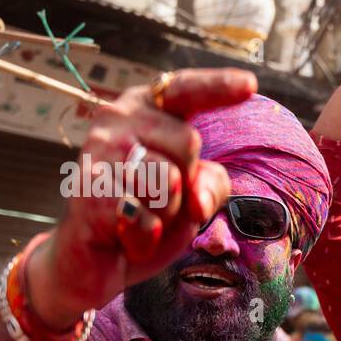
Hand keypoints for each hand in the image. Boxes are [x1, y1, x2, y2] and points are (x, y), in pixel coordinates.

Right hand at [27, 69, 255, 327]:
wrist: (93, 257)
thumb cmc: (148, 215)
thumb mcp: (193, 195)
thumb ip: (211, 184)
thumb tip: (195, 198)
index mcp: (144, 110)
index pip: (185, 90)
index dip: (217, 86)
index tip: (250, 83)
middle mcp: (116, 120)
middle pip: (188, 142)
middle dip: (186, 180)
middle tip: (157, 199)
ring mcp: (99, 152)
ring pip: (169, 181)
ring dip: (166, 212)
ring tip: (141, 215)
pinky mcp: (90, 189)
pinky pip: (147, 217)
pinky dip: (146, 237)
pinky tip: (126, 235)